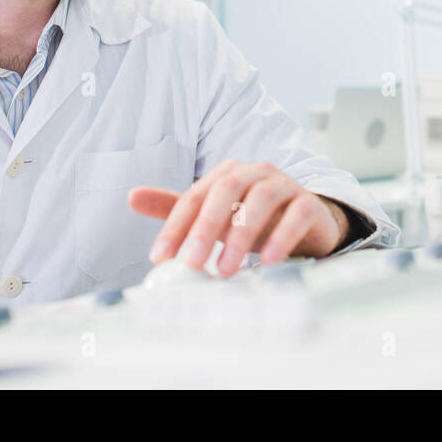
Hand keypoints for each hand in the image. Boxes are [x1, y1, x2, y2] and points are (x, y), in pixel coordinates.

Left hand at [127, 159, 349, 276]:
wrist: (306, 222)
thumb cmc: (253, 218)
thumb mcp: (213, 215)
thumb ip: (175, 208)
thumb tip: (132, 196)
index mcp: (226, 173)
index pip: (194, 196)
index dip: (175, 226)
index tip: (160, 257)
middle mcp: (255, 172)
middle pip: (226, 190)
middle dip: (206, 227)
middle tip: (193, 262)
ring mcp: (284, 185)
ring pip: (261, 199)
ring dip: (241, 234)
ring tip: (227, 268)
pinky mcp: (309, 203)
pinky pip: (297, 212)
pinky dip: (282, 235)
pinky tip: (269, 259)